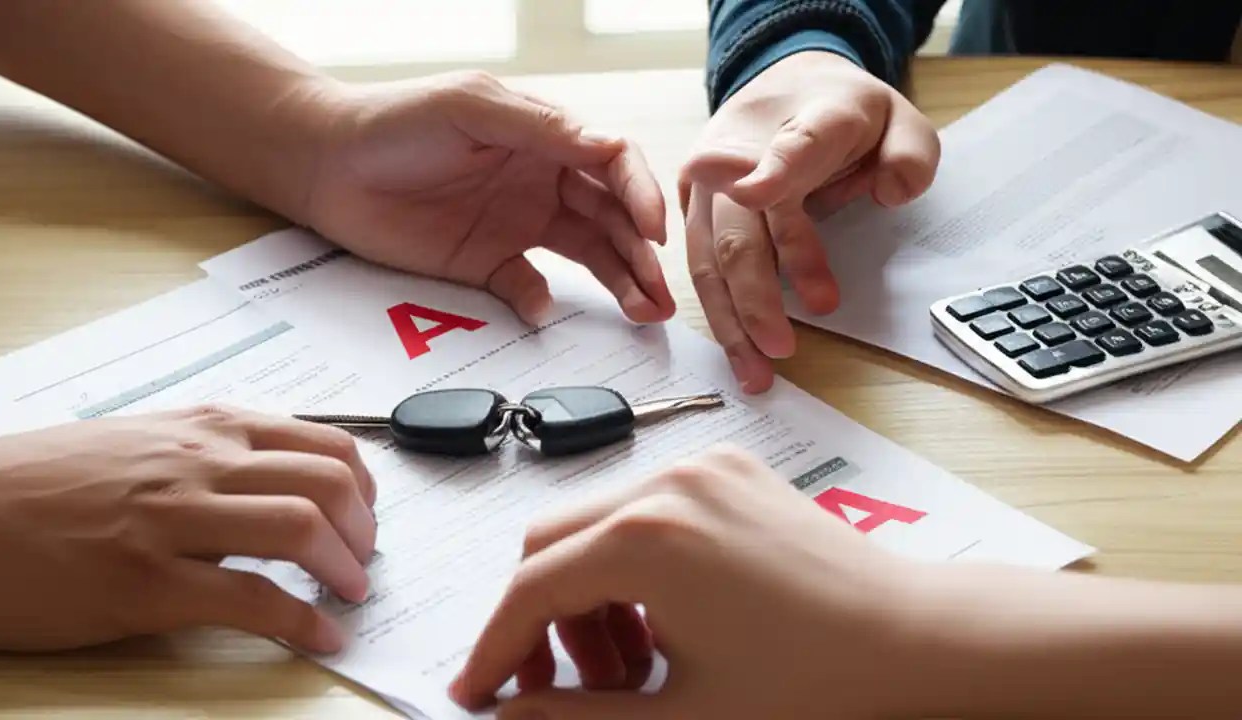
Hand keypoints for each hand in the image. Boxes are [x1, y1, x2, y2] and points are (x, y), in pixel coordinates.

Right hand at [0, 405, 375, 652]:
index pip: (322, 441)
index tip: (367, 515)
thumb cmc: (40, 484)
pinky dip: (303, 622)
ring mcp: (172, 519)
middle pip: (328, 480)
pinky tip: (320, 638)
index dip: (364, 485)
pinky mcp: (145, 582)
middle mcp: (198, 461)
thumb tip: (275, 486)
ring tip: (351, 594)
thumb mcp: (139, 443)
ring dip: (345, 568)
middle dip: (366, 528)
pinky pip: (251, 599)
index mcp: (203, 427)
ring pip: (300, 527)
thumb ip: (209, 455)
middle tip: (365, 561)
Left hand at [302, 71, 676, 324]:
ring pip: (588, 255)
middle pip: (612, 217)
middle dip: (643, 254)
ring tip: (645, 312)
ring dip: (620, 282)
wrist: (327, 165)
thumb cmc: (396, 120)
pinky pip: (530, 287)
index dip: (640, 196)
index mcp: (546, 137)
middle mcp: (542, 180)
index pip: (613, 164)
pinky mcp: (488, 263)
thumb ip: (542, 128)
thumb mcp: (472, 106)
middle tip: (660, 292)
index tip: (651, 232)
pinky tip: (548, 308)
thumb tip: (609, 146)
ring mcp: (518, 224)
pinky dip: (544, 301)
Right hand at [447, 446, 951, 718]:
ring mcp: (700, 470)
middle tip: (553, 690)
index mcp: (646, 540)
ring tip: (628, 670)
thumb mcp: (682, 716)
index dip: (494, 649)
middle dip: (539, 621)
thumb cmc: (816, 682)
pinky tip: (664, 625)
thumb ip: (578, 718)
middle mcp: (666, 486)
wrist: (914, 640)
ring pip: (596, 526)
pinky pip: (647, 510)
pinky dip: (632, 565)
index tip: (478, 692)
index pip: (530, 589)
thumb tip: (512, 717)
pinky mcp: (729, 471)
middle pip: (550, 543)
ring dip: (589, 596)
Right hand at [680, 52, 939, 391]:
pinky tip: (736, 350)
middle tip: (783, 344)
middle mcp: (741, 150)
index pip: (793, 145)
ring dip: (732, 319)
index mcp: (806, 118)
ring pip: (712, 257)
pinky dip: (718, 313)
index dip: (775, 169)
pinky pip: (701, 267)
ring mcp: (709, 181)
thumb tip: (891, 193)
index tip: (757, 192)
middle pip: (741, 227)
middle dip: (757, 291)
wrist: (783, 83)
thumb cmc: (840, 113)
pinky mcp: (693, 206)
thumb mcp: (895, 117)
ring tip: (758, 370)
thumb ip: (909, 153)